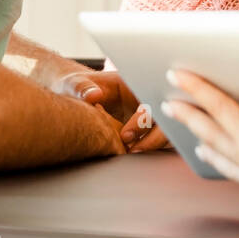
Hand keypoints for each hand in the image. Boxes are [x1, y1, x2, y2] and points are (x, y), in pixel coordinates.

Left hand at [51, 68, 167, 152]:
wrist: (75, 97)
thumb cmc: (76, 88)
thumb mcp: (75, 84)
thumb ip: (82, 88)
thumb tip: (93, 95)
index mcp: (133, 83)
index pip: (150, 101)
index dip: (142, 120)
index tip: (125, 136)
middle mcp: (144, 97)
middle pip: (163, 117)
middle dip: (154, 137)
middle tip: (133, 150)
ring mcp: (146, 112)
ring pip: (163, 129)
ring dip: (153, 143)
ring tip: (132, 154)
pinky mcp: (142, 126)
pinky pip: (154, 137)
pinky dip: (148, 146)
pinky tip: (132, 154)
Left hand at [162, 62, 238, 231]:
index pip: (219, 108)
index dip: (197, 89)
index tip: (177, 75)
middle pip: (211, 132)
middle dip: (188, 116)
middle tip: (169, 104)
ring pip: (219, 154)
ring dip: (202, 140)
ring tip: (190, 135)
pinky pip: (235, 173)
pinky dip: (222, 164)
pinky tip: (223, 163)